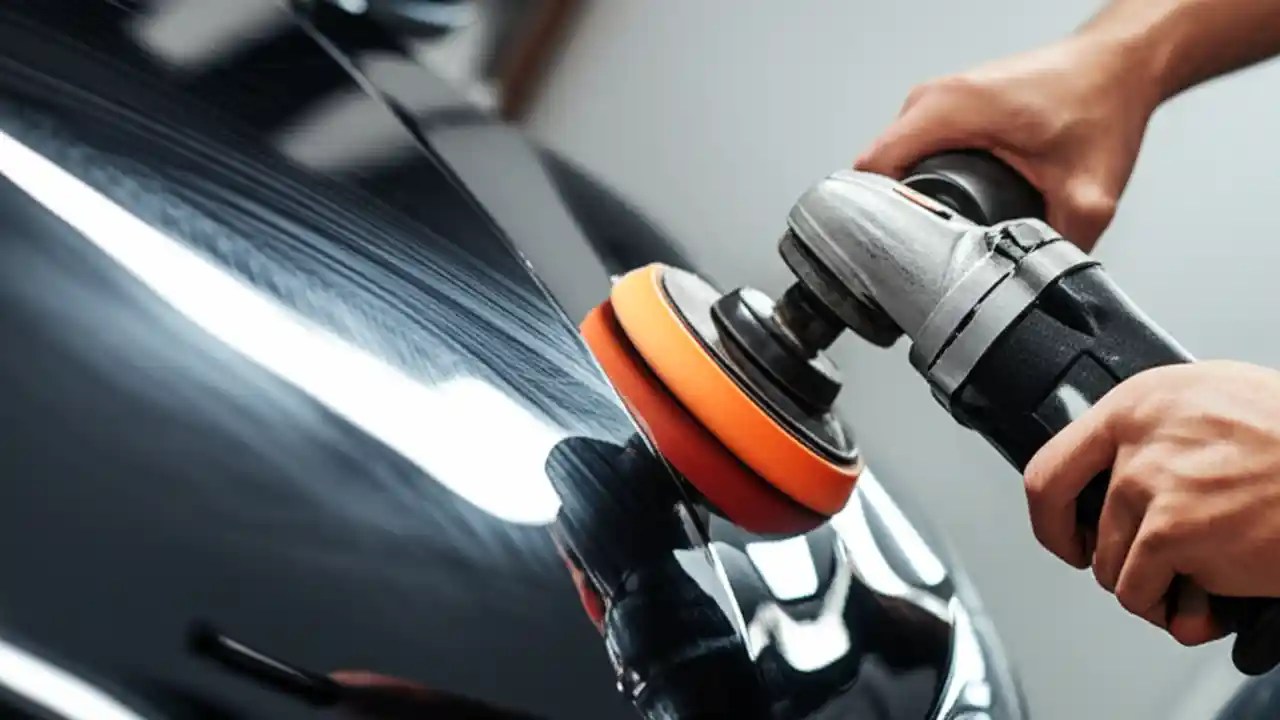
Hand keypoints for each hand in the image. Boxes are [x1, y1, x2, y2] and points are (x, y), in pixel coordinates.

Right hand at [854, 33, 1160, 250]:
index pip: (871, 170)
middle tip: (919, 258)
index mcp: (949, 109)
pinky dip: (921, 180)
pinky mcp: (949, 105)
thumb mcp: (1089, 190)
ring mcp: (937, 99)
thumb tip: (1038, 287)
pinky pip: (912, 148)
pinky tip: (946, 206)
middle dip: (892, 219)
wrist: (1122, 64)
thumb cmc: (1103, 100)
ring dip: (907, 200)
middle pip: (877, 172)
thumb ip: (1063, 245)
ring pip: (893, 161)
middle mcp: (934, 98)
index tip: (888, 255)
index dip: (872, 221)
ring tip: (934, 235)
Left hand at [1023, 361, 1279, 645]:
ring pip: (1114, 569)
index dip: (1052, 520)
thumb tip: (1123, 474)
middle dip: (1126, 563)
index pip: (1050, 470)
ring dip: (1154, 588)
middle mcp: (1134, 442)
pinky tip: (1211, 595)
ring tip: (1201, 579)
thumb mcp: (1214, 403)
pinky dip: (1176, 607)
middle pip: (1090, 532)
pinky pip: (1141, 593)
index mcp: (1137, 404)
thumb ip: (1160, 434)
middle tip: (1165, 569)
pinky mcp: (1171, 533)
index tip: (1067, 540)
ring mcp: (1149, 487)